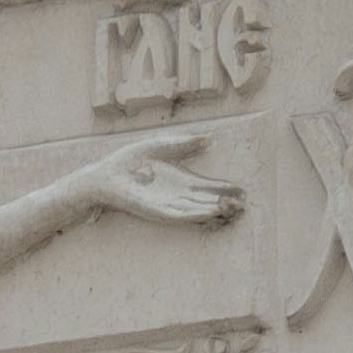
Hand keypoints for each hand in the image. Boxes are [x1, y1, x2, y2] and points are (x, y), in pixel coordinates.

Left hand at [88, 132, 234, 228]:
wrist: (107, 174)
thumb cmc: (130, 161)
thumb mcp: (161, 146)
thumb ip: (184, 144)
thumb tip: (208, 137)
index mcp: (181, 181)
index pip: (209, 187)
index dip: (225, 188)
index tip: (242, 190)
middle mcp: (179, 195)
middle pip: (208, 202)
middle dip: (226, 204)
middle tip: (244, 204)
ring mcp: (170, 205)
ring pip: (198, 211)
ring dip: (216, 211)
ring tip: (232, 208)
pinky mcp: (159, 212)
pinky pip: (182, 215)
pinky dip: (197, 214)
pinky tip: (211, 211)